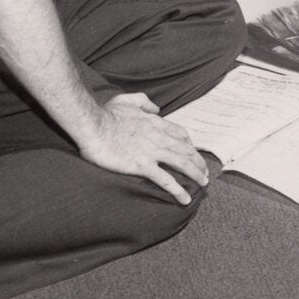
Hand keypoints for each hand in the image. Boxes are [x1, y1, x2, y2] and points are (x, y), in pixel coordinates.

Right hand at [79, 94, 208, 203]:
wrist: (93, 125)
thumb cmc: (106, 113)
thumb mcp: (128, 99)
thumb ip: (144, 102)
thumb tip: (156, 108)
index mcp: (155, 123)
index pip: (180, 134)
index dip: (190, 145)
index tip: (193, 153)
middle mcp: (159, 137)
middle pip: (186, 150)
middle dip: (198, 162)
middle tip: (205, 172)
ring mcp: (152, 152)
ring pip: (182, 164)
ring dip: (196, 175)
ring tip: (203, 184)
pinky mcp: (142, 166)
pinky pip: (165, 180)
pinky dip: (178, 190)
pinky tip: (185, 199)